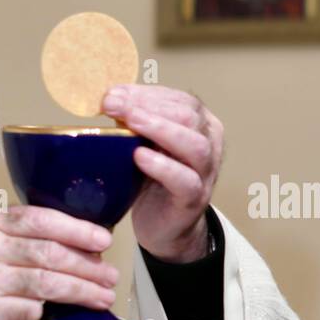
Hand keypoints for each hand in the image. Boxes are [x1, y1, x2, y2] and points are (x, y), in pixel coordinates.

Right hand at [0, 206, 117, 319]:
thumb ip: (29, 244)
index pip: (39, 219)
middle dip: (87, 266)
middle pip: (48, 252)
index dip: (77, 229)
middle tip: (110, 276)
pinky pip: (29, 310)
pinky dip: (47, 313)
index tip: (104, 240)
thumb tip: (89, 249)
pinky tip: (58, 316)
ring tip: (103, 297)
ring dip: (81, 291)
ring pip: (45, 282)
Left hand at [101, 84, 222, 262]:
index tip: (111, 95)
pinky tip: (139, 157)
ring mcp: (206, 173)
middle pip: (189, 116)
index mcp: (201, 123)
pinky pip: (185, 180)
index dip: (145, 94)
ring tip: (130, 123)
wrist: (164, 226)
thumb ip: (134, 120)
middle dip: (148, 107)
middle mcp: (210, 143)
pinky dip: (162, 166)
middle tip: (113, 106)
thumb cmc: (153, 179)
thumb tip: (109, 97)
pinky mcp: (195, 198)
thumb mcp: (144, 142)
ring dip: (160, 130)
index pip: (179, 99)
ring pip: (195, 145)